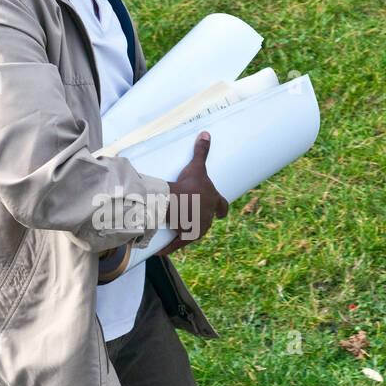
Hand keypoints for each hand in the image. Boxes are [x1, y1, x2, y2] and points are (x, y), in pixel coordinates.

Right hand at [156, 131, 228, 256]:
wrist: (178, 201)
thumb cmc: (190, 184)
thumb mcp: (197, 166)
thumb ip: (202, 151)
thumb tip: (206, 133)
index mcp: (215, 202)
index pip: (223, 206)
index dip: (222, 208)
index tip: (222, 212)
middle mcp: (209, 218)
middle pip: (208, 221)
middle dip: (201, 218)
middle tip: (192, 216)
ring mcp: (197, 229)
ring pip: (194, 232)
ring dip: (187, 231)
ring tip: (178, 229)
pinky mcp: (184, 237)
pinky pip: (177, 243)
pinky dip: (169, 247)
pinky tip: (161, 251)